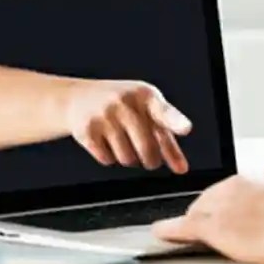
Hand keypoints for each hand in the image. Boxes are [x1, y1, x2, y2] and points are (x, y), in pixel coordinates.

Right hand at [64, 79, 192, 172]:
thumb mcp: (145, 111)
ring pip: (127, 159)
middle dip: (150, 160)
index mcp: (144, 95)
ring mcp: (104, 115)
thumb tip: (181, 169)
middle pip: (147, 149)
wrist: (77, 97)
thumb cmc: (121, 106)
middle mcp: (124, 102)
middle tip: (149, 158)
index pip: (164, 111)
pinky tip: (105, 141)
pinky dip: (109, 157)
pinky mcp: (86, 130)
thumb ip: (166, 138)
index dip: (176, 121)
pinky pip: (107, 159)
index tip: (186, 129)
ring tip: (122, 142)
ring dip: (128, 159)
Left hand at [152, 175, 263, 263]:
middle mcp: (229, 187)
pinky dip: (169, 231)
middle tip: (215, 230)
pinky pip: (183, 228)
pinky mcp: (211, 227)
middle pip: (206, 203)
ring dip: (190, 225)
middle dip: (208, 216)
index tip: (227, 216)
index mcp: (249, 179)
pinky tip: (160, 232)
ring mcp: (218, 206)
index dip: (224, 208)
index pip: (225, 193)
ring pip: (195, 215)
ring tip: (187, 235)